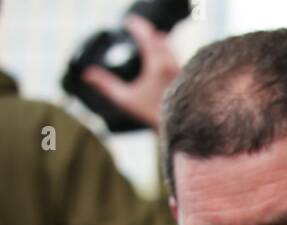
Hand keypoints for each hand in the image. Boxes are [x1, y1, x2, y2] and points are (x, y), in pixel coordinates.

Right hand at [81, 15, 179, 130]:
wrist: (180, 126)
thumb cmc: (151, 114)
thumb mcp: (125, 99)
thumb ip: (106, 85)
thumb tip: (87, 75)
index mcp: (157, 65)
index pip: (146, 36)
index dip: (136, 27)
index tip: (128, 22)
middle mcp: (172, 64)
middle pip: (159, 38)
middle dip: (147, 31)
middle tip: (136, 29)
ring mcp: (180, 69)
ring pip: (170, 46)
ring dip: (158, 39)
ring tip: (149, 37)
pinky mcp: (186, 75)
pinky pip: (176, 56)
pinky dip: (167, 50)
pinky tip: (161, 54)